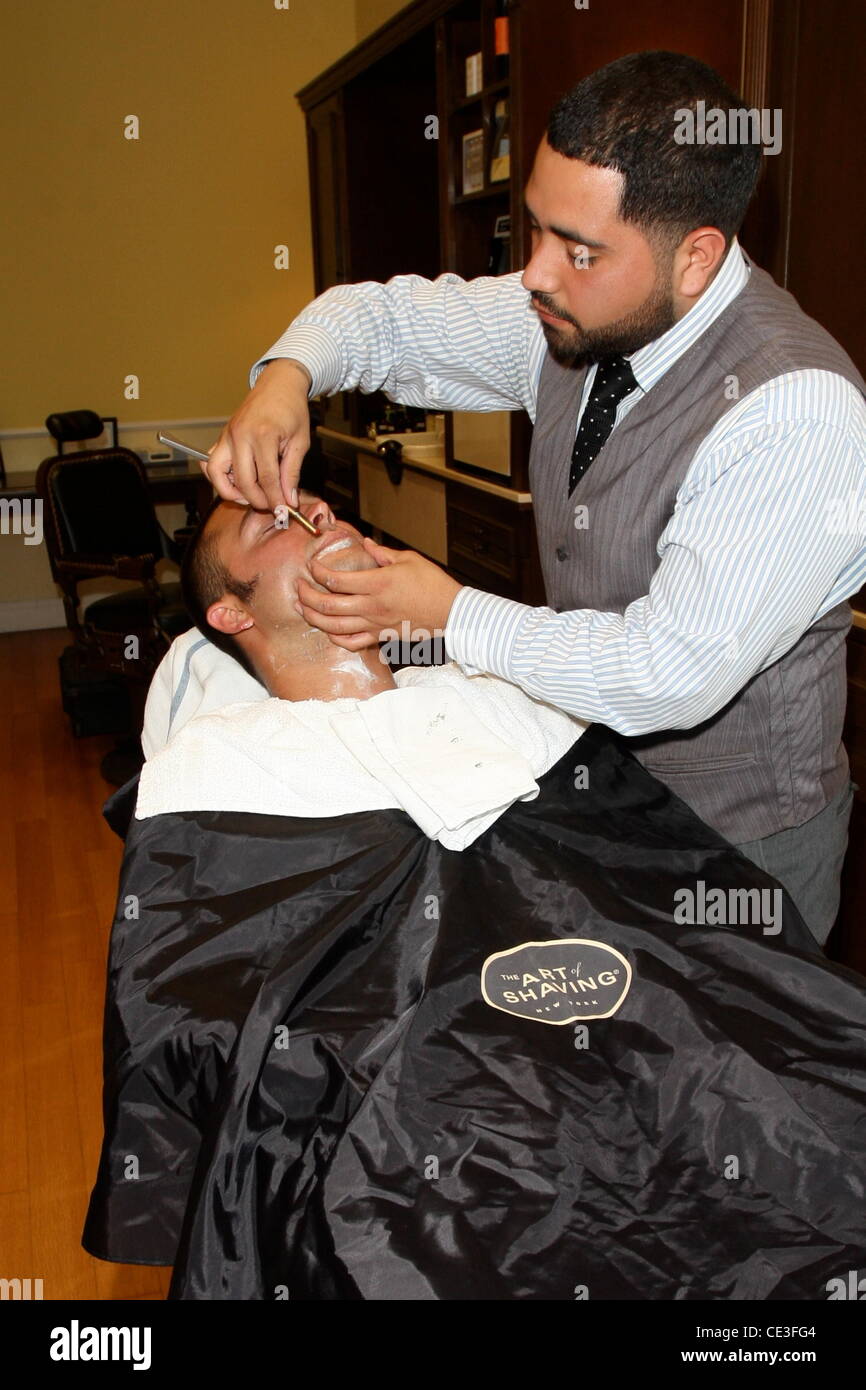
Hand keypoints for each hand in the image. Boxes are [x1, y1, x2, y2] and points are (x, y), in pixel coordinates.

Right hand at [202, 359, 312, 510]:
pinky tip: (236, 482)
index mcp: (263, 435)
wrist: (278, 385)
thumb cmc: (291, 408)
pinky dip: (218, 477)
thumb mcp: (299, 442)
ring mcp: (227, 435)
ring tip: (250, 496)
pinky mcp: (222, 436)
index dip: (276, 498)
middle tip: (271, 505)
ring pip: (216, 474)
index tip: (284, 509)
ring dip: (231, 491)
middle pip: (242, 481)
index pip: (267, 478)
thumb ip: (292, 472)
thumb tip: (289, 498)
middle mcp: (240, 435)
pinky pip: (209, 462)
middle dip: (257, 500)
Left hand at [296, 538, 462, 649]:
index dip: (317, 572)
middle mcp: (371, 606)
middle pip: (327, 604)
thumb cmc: (433, 583)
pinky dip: (335, 638)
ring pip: (334, 626)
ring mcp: (374, 624)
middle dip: (306, 595)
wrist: (450, 612)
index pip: (336, 579)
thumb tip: (366, 543)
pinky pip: (351, 643)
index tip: (311, 565)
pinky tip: (327, 630)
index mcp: (377, 583)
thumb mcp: (409, 559)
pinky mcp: (379, 636)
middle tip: (298, 586)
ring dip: (313, 617)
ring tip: (302, 607)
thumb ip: (382, 553)